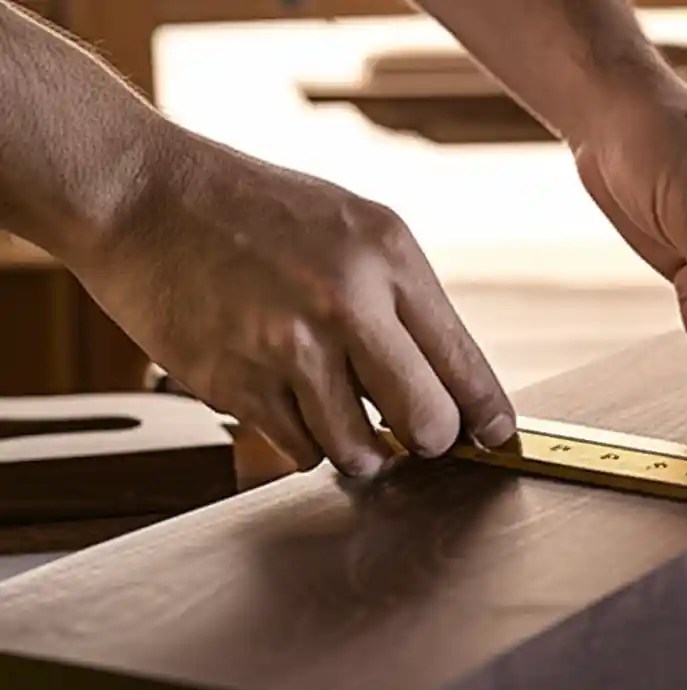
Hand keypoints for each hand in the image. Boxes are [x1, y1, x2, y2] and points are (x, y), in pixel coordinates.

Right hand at [69, 129, 514, 475]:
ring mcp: (287, 348)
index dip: (488, 415)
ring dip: (362, 449)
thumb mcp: (354, 227)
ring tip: (344, 413)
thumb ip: (404, 300)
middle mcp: (345, 304)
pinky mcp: (234, 383)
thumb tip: (450, 384)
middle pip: (427, 423)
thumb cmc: (255, 210)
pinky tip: (290, 400)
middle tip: (417, 433)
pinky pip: (299, 450)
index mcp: (388, 258)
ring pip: (360, 451)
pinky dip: (304, 442)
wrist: (143, 196)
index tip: (497, 437)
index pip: (462, 362)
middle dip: (430, 440)